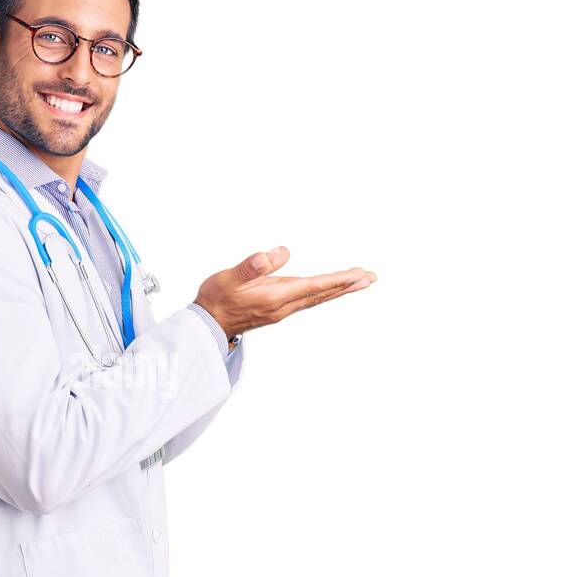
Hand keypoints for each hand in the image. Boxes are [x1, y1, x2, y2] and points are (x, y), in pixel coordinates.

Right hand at [194, 247, 376, 339]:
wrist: (206, 324)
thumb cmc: (216, 298)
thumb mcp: (230, 277)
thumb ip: (253, 265)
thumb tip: (280, 252)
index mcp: (276, 297)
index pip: (314, 286)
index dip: (338, 280)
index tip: (359, 274)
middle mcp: (283, 306)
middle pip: (322, 294)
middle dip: (347, 285)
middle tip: (371, 277)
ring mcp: (281, 309)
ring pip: (317, 297)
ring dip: (339, 289)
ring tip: (359, 281)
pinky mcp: (277, 308)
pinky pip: (308, 298)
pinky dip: (324, 291)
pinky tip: (329, 288)